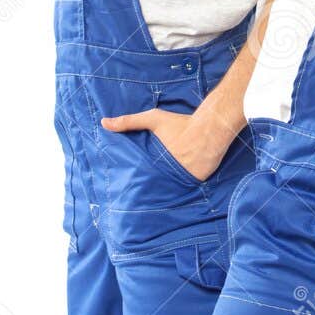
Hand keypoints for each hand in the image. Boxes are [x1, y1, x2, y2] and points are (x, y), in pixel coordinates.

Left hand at [101, 107, 231, 182]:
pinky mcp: (198, 180)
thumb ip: (128, 121)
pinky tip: (184, 186)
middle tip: (144, 195)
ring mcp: (184, 177)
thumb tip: (103, 123)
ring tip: (164, 191)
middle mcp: (169, 171)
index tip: (132, 185)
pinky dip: (187, 185)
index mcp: (155, 160)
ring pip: (173, 185)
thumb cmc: (181, 124)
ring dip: (170, 187)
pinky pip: (190, 186)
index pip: (143, 175)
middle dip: (153, 185)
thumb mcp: (154, 119)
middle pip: (157, 183)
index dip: (138, 180)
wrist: (211, 128)